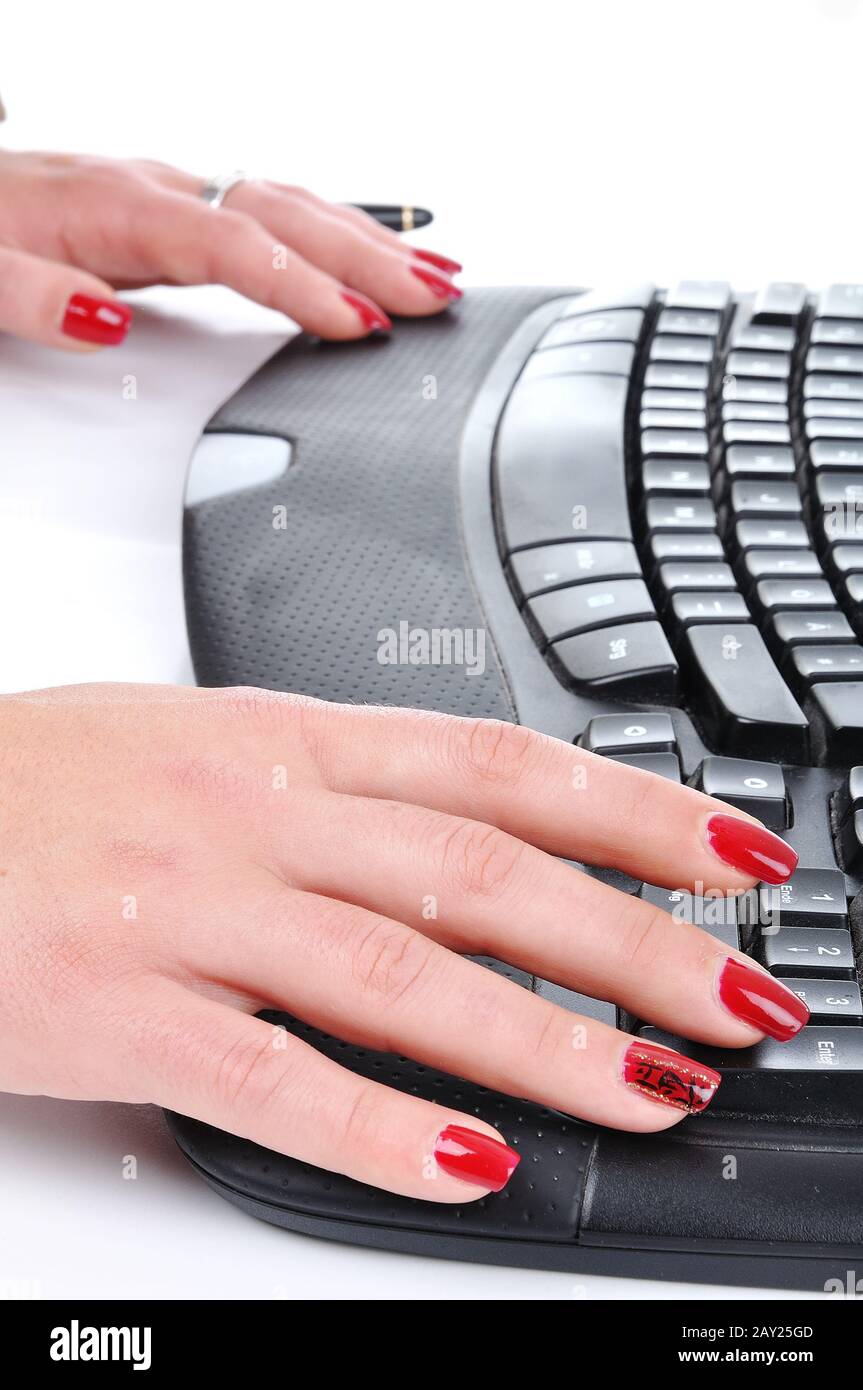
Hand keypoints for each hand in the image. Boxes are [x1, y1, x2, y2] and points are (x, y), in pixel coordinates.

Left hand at [0, 151, 461, 349]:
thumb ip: (32, 297)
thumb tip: (99, 324)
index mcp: (117, 207)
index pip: (232, 244)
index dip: (299, 283)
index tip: (356, 322)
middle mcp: (158, 190)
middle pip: (284, 214)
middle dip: (367, 256)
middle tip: (434, 299)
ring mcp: (176, 194)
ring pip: (291, 204)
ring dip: (369, 241)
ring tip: (436, 278)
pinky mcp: (181, 209)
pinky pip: (276, 213)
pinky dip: (335, 233)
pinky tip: (370, 254)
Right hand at [0, 684, 803, 1200]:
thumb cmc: (54, 780)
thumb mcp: (212, 742)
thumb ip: (346, 788)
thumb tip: (482, 835)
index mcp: (288, 739)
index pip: (501, 763)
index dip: (634, 810)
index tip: (733, 857)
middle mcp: (257, 811)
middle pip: (483, 872)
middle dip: (631, 940)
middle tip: (739, 1001)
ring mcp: (189, 909)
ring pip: (399, 975)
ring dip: (543, 1042)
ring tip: (650, 1095)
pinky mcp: (116, 1010)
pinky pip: (268, 1079)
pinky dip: (378, 1130)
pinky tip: (468, 1168)